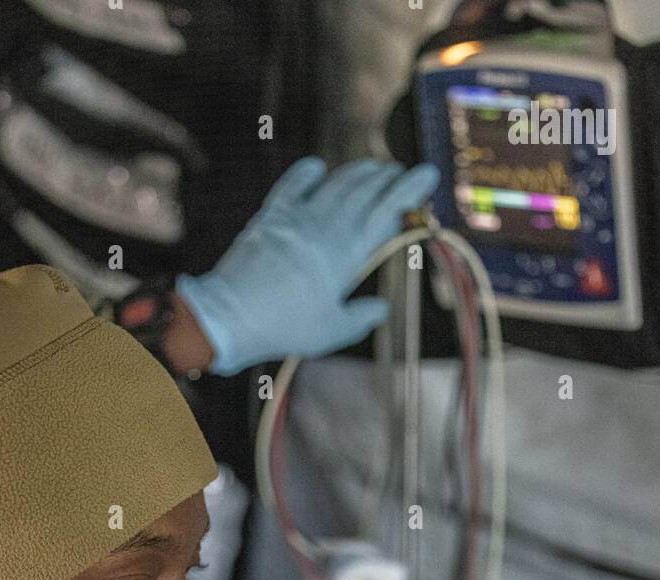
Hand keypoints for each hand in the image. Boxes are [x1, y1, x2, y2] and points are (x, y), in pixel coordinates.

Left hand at [175, 157, 439, 375]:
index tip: (427, 174)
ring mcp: (297, 217)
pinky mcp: (271, 216)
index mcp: (347, 253)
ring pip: (336, 183)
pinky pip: (293, 184)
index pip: (386, 211)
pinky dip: (308, 172)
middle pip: (364, 191)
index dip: (409, 189)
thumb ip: (361, 316)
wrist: (231, 315)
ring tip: (372, 168)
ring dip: (357, 172)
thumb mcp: (332, 331)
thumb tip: (380, 308)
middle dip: (387, 177)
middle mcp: (326, 226)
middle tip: (400, 173)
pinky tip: (318, 167)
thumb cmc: (285, 327)